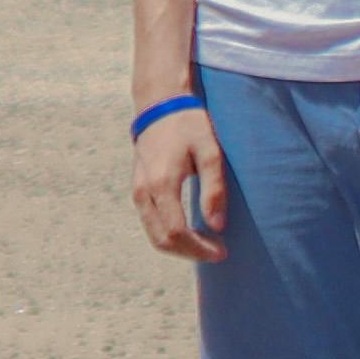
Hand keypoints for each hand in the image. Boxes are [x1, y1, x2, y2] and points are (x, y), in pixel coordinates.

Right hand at [131, 103, 227, 262]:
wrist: (159, 106)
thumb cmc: (189, 127)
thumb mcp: (210, 153)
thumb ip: (214, 190)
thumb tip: (217, 225)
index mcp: (162, 184)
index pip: (177, 231)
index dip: (199, 247)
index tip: (223, 251)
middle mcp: (143, 192)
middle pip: (161, 239)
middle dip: (190, 252)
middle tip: (216, 252)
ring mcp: (137, 191)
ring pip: (153, 234)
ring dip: (179, 246)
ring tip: (206, 243)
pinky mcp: (137, 189)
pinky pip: (150, 223)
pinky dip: (169, 234)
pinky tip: (191, 230)